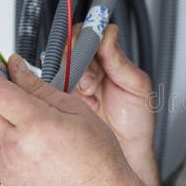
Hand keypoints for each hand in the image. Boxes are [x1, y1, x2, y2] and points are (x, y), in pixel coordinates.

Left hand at [0, 53, 134, 185]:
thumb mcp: (75, 109)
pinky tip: (27, 137)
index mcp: (34, 125)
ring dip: (0, 115)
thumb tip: (17, 70)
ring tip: (27, 116)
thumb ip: (39, 86)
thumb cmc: (97, 156)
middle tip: (15, 86)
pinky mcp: (7, 178)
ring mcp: (8, 166)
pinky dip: (3, 137)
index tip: (0, 68)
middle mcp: (15, 147)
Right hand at [73, 25, 157, 185]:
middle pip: (69, 47)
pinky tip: (72, 103)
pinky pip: (48, 86)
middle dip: (76, 62)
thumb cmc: (136, 122)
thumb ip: (120, 60)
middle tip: (88, 83)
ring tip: (87, 97)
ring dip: (69, 79)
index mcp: (109, 60)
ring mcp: (73, 83)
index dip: (87, 41)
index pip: (89, 34)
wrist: (127, 152)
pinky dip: (57, 93)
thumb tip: (108, 33)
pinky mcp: (60, 99)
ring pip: (57, 66)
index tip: (92, 53)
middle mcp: (89, 68)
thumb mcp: (136, 87)